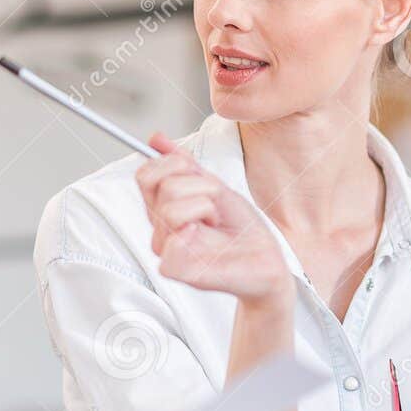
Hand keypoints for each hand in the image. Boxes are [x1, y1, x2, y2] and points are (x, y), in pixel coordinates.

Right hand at [135, 134, 290, 302]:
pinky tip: (208, 238)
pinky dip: (190, 236)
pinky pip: (168, 248)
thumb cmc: (241, 229)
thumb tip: (156, 139)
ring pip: (170, 211)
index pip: (145, 174)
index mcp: (164, 207)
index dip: (172, 164)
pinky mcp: (177, 271)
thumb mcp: (215, 188)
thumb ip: (185, 166)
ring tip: (217, 223)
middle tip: (216, 205)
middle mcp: (161, 228)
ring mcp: (168, 250)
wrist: (265, 260)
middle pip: (164, 186)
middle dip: (202, 187)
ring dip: (206, 208)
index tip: (200, 175)